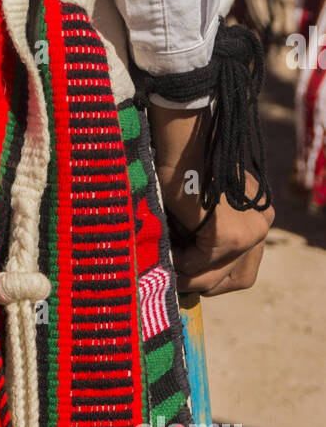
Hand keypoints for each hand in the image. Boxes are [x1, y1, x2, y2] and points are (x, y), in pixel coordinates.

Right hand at [150, 103, 273, 296]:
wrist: (183, 144)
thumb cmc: (183, 166)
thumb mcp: (202, 206)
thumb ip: (203, 232)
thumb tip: (183, 266)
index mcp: (259, 216)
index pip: (244, 265)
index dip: (213, 274)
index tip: (186, 271)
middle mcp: (263, 224)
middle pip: (239, 279)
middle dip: (204, 283)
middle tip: (175, 277)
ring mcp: (252, 232)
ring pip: (218, 276)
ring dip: (187, 275)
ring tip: (165, 262)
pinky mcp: (232, 236)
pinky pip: (201, 266)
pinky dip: (181, 262)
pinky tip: (167, 249)